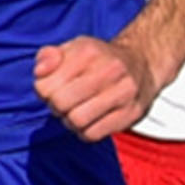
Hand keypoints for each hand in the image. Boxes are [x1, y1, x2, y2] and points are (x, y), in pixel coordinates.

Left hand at [34, 35, 158, 140]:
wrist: (144, 63)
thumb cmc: (100, 59)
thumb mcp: (73, 49)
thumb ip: (49, 57)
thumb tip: (40, 71)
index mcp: (89, 51)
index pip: (46, 86)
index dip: (44, 91)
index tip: (56, 87)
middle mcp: (110, 69)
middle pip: (61, 103)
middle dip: (57, 106)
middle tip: (66, 101)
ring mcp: (124, 92)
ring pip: (77, 121)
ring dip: (71, 120)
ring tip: (79, 110)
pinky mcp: (131, 113)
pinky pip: (93, 134)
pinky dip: (86, 131)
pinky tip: (92, 119)